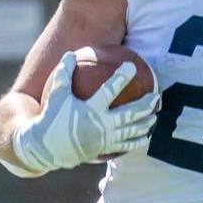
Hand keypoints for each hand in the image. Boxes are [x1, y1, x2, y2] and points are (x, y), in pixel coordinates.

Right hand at [11, 51, 158, 174]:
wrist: (46, 148)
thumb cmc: (51, 118)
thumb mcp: (56, 95)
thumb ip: (63, 74)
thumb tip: (70, 54)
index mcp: (90, 109)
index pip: (110, 91)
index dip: (121, 78)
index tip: (130, 66)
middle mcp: (101, 125)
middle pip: (129, 114)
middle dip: (145, 105)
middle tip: (156, 96)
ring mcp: (105, 139)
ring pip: (131, 131)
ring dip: (145, 123)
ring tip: (155, 117)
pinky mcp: (104, 149)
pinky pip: (125, 146)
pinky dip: (137, 141)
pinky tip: (145, 137)